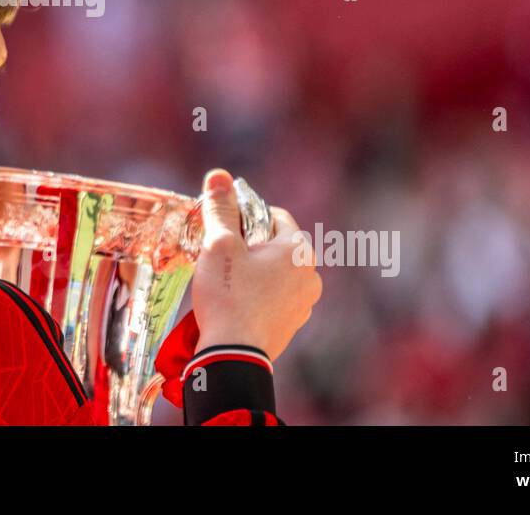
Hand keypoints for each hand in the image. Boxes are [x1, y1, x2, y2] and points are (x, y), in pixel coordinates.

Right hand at [190, 168, 321, 360]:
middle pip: (275, 244)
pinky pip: (275, 296)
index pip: (273, 215)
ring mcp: (305, 302)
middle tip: (221, 254)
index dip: (244, 216)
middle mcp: (310, 274)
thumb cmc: (228, 295)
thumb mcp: (219, 245)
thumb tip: (219, 175)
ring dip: (254, 270)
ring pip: (276, 271)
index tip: (223, 227)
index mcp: (298, 250)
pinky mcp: (293, 324)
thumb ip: (221, 208)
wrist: (233, 355)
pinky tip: (236, 301)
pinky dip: (258, 293)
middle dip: (249, 245)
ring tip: (227, 280)